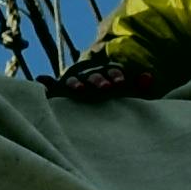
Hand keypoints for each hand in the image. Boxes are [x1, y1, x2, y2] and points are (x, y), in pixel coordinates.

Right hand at [46, 54, 173, 105]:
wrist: (97, 118)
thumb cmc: (116, 106)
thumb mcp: (129, 96)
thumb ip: (139, 87)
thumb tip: (149, 76)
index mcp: (108, 77)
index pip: (111, 71)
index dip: (115, 75)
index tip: (120, 83)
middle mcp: (90, 78)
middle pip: (93, 75)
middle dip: (99, 80)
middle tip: (106, 88)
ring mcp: (74, 85)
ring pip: (74, 80)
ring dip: (76, 83)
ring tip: (79, 90)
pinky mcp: (59, 93)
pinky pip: (52, 87)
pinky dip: (46, 83)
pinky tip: (41, 80)